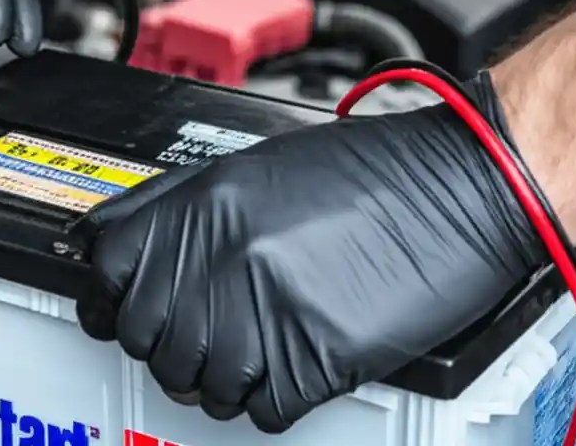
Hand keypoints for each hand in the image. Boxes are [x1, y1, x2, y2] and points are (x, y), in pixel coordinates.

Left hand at [73, 72, 542, 431]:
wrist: (466, 186)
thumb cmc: (374, 174)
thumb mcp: (258, 166)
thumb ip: (184, 203)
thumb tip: (121, 238)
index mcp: (206, 202)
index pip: (109, 265)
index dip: (111, 295)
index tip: (121, 309)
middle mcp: (225, 252)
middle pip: (147, 335)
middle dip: (167, 347)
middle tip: (200, 341)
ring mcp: (268, 305)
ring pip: (199, 382)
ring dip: (220, 381)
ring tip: (253, 357)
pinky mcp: (316, 354)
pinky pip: (261, 408)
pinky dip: (272, 401)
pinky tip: (292, 369)